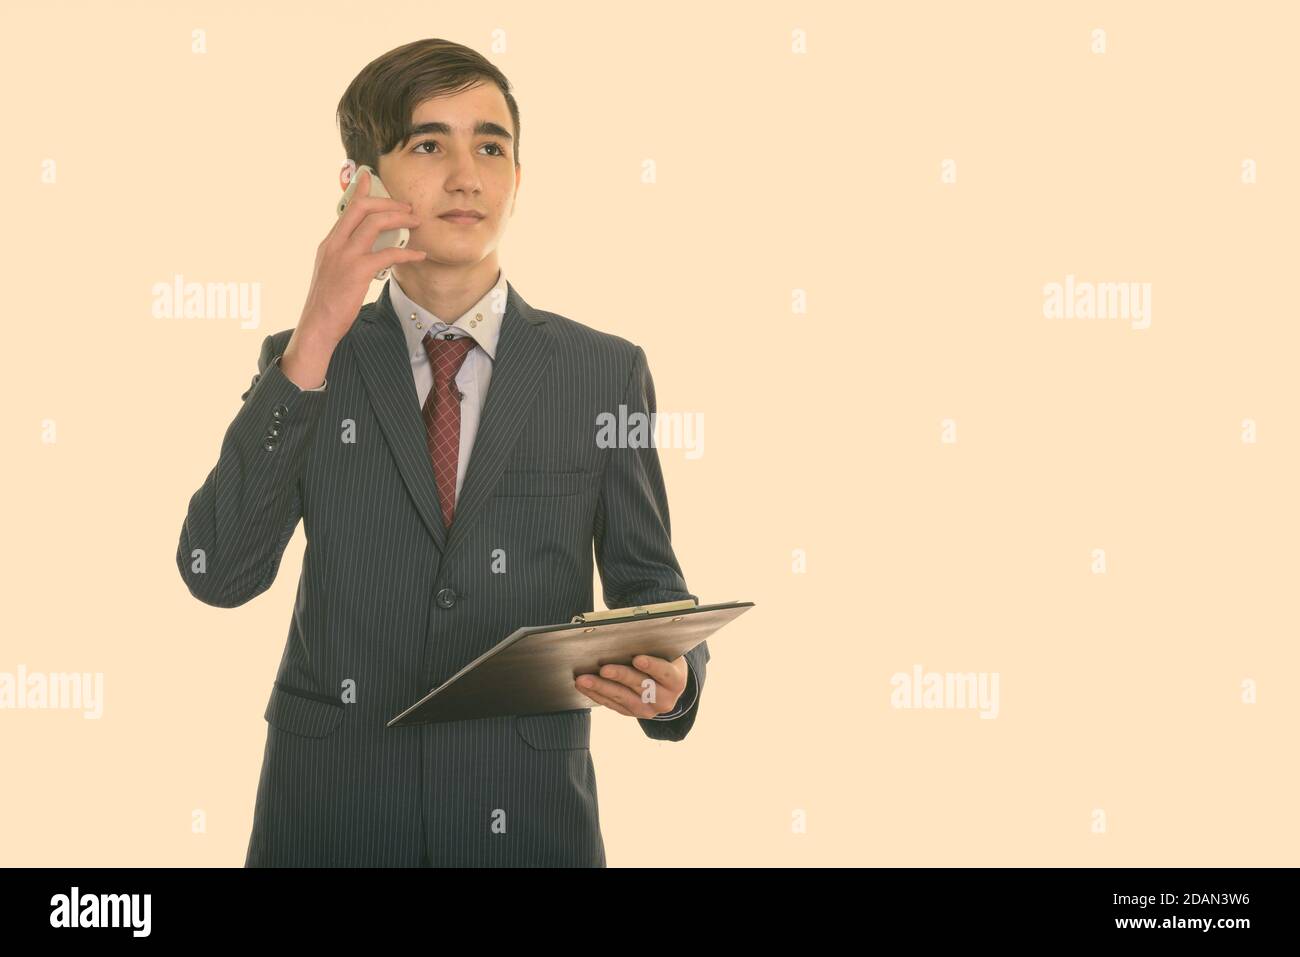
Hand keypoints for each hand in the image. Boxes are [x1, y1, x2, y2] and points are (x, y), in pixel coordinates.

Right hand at [282, 168, 426, 386]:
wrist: (317, 326)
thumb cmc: (327, 304)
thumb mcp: (331, 272)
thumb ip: (344, 256)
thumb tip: (364, 250)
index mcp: (329, 243)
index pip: (346, 208)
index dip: (360, 191)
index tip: (370, 177)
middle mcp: (335, 244)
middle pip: (362, 208)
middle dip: (388, 203)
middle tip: (408, 208)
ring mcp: (345, 257)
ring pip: (375, 224)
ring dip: (400, 219)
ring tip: (417, 222)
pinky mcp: (358, 272)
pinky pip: (388, 254)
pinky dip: (407, 252)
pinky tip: (419, 255)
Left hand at [575, 654, 688, 717]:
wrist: (666, 684)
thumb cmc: (663, 659)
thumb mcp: (666, 652)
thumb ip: (653, 646)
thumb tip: (628, 635)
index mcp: (676, 681)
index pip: (665, 673)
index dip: (652, 666)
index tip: (637, 659)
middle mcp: (664, 699)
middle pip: (641, 686)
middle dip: (620, 676)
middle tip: (604, 669)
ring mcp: (648, 710)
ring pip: (623, 699)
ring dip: (601, 688)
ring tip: (584, 679)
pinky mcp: (632, 713)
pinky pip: (612, 705)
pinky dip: (597, 694)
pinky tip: (584, 686)